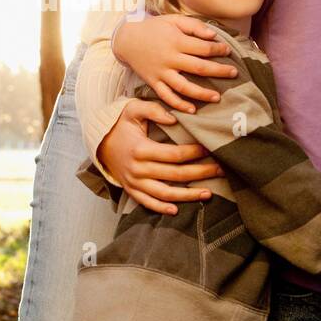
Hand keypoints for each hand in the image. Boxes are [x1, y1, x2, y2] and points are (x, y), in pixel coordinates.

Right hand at [97, 98, 225, 214]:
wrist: (99, 143)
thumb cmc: (120, 125)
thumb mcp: (132, 110)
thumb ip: (153, 109)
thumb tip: (175, 119)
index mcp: (141, 149)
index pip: (174, 155)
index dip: (194, 153)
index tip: (209, 148)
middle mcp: (138, 169)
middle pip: (176, 175)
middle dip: (201, 173)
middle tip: (221, 170)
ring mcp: (134, 183)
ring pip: (165, 194)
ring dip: (188, 196)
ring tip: (208, 193)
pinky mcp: (131, 190)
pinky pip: (148, 203)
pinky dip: (162, 209)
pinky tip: (178, 210)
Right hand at [113, 13, 238, 113]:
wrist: (126, 39)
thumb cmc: (154, 28)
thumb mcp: (173, 20)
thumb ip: (194, 26)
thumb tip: (213, 35)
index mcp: (176, 41)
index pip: (203, 48)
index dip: (218, 50)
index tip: (228, 51)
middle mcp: (169, 58)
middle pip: (198, 68)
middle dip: (218, 72)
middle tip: (234, 74)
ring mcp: (161, 73)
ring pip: (184, 86)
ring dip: (202, 94)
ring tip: (217, 97)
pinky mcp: (153, 82)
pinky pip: (166, 97)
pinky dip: (178, 105)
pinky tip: (192, 110)